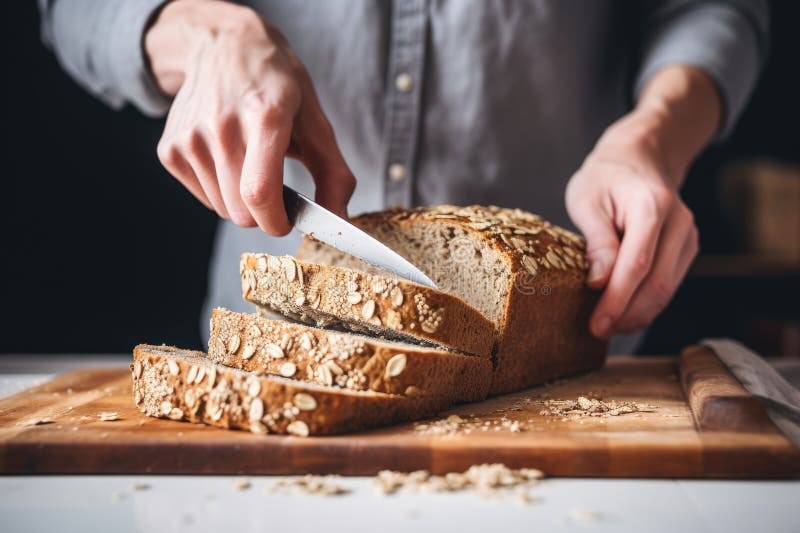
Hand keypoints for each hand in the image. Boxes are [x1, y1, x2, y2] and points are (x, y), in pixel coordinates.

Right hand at [145, 0, 354, 234]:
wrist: (225, 45)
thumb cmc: (278, 85)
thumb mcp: (316, 121)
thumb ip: (333, 175)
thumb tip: (338, 222)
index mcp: (264, 118)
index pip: (260, 193)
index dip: (276, 221)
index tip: (287, 221)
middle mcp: (221, 127)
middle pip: (241, 212)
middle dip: (263, 213)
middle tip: (274, 184)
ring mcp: (189, 138)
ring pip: (222, 209)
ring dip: (241, 200)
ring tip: (249, 161)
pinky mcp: (169, 149)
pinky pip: (203, 198)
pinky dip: (219, 190)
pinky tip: (227, 157)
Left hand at [565, 66, 719, 338]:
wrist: (639, 156)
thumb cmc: (605, 176)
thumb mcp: (587, 199)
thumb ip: (597, 241)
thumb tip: (598, 282)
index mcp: (652, 206)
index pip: (637, 265)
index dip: (616, 300)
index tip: (597, 324)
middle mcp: (679, 222)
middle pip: (657, 283)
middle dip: (627, 314)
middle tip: (599, 331)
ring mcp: (688, 236)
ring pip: (668, 288)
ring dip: (639, 314)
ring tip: (609, 326)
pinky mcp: (687, 247)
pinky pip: (669, 282)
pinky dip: (648, 302)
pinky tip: (625, 312)